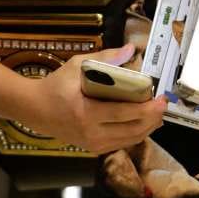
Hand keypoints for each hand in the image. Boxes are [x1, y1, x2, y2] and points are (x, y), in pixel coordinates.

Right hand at [23, 43, 166, 153]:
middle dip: (152, 119)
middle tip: (163, 104)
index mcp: (87, 113)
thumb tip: (131, 49)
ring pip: (129, 140)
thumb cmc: (56, 86)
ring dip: (147, 128)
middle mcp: (91, 134)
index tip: (161, 99)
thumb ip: (105, 58)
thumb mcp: (76, 65)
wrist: (34, 110)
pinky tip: (144, 123)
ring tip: (158, 113)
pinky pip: (121, 143)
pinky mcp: (93, 148)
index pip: (124, 115)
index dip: (146, 109)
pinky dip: (136, 134)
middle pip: (131, 131)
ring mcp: (92, 144)